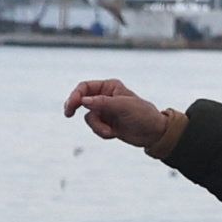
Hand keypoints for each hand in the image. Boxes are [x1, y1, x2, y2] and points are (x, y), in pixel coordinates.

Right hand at [66, 80, 181, 152]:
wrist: (154, 133)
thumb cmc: (143, 115)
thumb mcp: (124, 106)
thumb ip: (103, 103)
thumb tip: (84, 100)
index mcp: (110, 87)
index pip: (85, 87)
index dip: (76, 95)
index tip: (72, 106)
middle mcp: (105, 97)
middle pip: (81, 100)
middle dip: (75, 107)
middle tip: (68, 114)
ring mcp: (105, 111)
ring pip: (88, 118)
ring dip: (97, 127)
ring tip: (111, 132)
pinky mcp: (106, 123)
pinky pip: (95, 128)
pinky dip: (102, 132)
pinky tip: (114, 134)